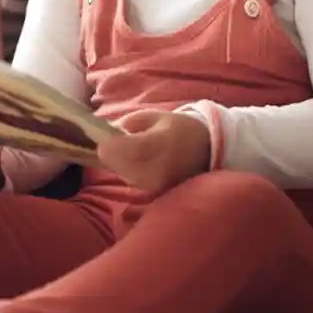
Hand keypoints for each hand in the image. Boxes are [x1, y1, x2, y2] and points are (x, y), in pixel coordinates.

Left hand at [97, 110, 211, 195]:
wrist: (209, 149)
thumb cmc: (177, 128)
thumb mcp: (150, 117)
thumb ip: (124, 125)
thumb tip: (103, 134)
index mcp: (152, 146)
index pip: (112, 150)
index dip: (107, 143)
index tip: (111, 136)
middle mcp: (151, 171)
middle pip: (112, 163)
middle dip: (113, 153)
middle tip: (125, 143)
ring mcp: (153, 186)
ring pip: (120, 173)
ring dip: (121, 163)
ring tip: (140, 153)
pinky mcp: (155, 195)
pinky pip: (131, 181)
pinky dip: (131, 172)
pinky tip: (145, 164)